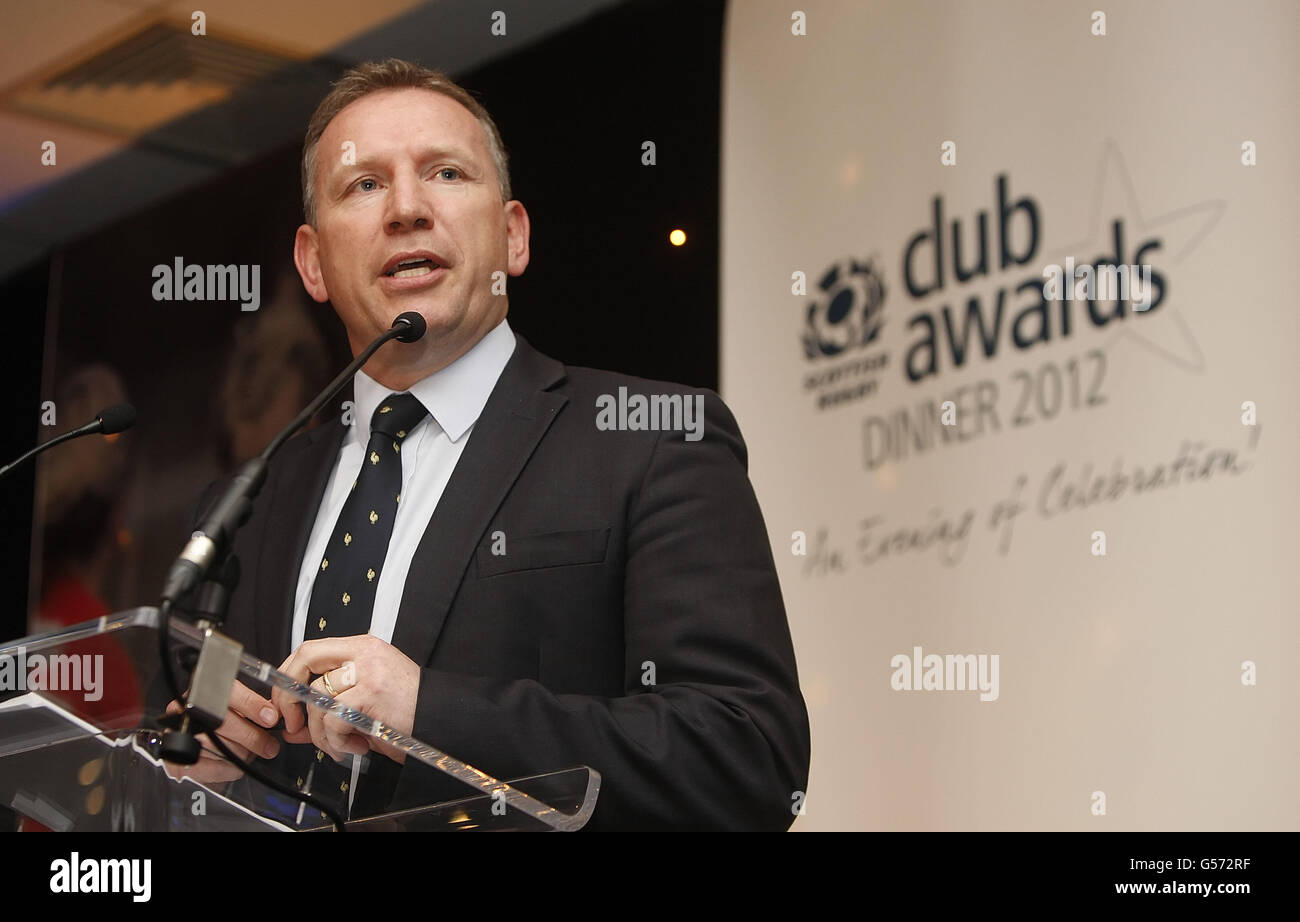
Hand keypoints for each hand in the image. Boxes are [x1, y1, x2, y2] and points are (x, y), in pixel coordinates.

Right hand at [162, 681, 280, 782]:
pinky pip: (213, 767)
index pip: (226, 691)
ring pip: (220, 745)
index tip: (270, 717)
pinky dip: (230, 769)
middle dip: (252, 736)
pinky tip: (234, 765)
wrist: (199, 763)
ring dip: (243, 753)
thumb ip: (253, 712)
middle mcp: (185, 710)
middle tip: (269, 746)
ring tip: (250, 753)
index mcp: (203, 692)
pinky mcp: (176, 763)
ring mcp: (178, 736)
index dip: (250, 704)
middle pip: (222, 722)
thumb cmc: (224, 734)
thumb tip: (273, 715)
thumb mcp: (238, 715)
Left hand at [271, 635, 419, 764]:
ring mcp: (367, 671)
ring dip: (320, 733)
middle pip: (306, 660)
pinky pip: (332, 719)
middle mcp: (363, 653)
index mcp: (361, 648)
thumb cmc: (406, 712)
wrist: (440, 720)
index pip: (310, 649)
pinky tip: (356, 746)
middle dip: (288, 695)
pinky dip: (337, 741)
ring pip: (316, 698)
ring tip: (340, 745)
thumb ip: (325, 712)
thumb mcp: (362, 706)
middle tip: (292, 722)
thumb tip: (292, 728)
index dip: (289, 674)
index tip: (285, 699)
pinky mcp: (371, 693)